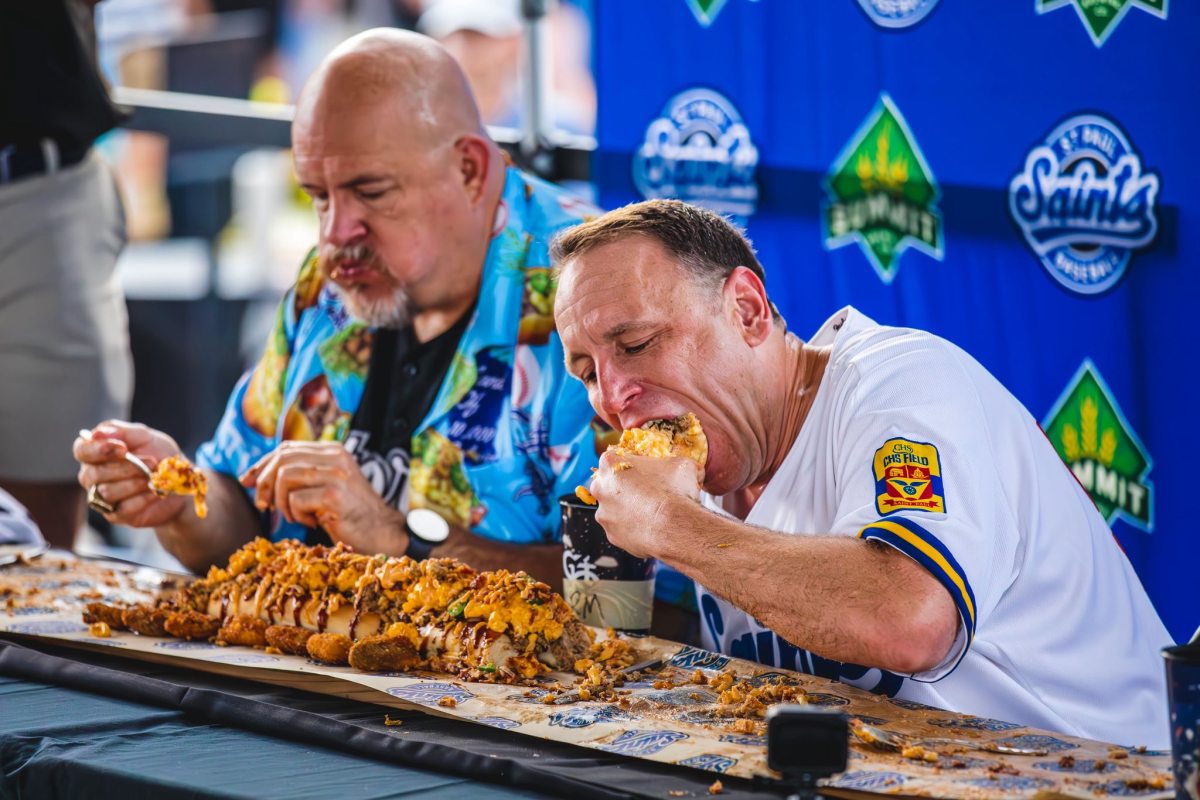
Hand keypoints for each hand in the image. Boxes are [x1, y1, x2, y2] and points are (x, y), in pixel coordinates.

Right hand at [74, 421, 189, 527]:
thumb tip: (97, 433)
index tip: (123, 448)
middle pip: (95, 473)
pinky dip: (143, 498)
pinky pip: (123, 509)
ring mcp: (102, 497)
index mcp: (95, 453)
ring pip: (107, 492)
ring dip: (135, 483)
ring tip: (154, 476)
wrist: (179, 482)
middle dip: (126, 467)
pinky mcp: (116, 514)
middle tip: (152, 461)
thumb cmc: (158, 455)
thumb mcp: (146, 437)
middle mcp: (92, 475)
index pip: (82, 451)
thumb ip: (123, 432)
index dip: (98, 450)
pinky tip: (155, 491)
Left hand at [239, 441, 406, 553]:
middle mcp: (335, 457)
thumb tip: (252, 477)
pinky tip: (314, 522)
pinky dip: (297, 515)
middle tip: (264, 505)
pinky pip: (296, 501)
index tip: (247, 482)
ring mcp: (336, 475)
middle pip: (281, 459)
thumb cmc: (349, 514)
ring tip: (296, 516)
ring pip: (284, 478)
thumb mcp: (323, 487)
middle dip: (264, 483)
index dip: (261, 464)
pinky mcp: (334, 495)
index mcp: (332, 451)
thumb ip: (298, 476)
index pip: (286, 448)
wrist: (382, 532)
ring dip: (282, 502)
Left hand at [588, 451, 700, 558]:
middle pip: (611, 484)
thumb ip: (676, 463)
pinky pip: (622, 530)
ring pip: (615, 509)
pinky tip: (650, 528)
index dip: (633, 464)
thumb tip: (691, 469)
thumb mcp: (683, 465)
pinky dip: (633, 529)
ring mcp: (604, 514)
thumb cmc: (675, 491)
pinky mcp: (612, 536)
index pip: (616, 458)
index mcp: (610, 463)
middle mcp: (600, 488)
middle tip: (649, 492)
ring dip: (629, 510)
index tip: (645, 471)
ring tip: (652, 513)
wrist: (674, 527)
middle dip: (626, 488)